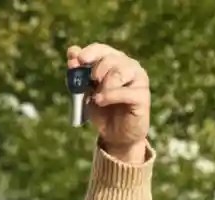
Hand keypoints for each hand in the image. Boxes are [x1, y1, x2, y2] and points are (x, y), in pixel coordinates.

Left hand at [68, 43, 149, 161]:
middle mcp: (129, 66)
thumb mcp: (85, 92)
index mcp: (114, 61)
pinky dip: (110, 96)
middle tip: (92, 84)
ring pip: (119, 72)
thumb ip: (77, 74)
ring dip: (103, 85)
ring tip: (97, 98)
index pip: (102, 49)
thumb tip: (72, 50)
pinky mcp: (143, 96)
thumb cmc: (101, 110)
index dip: (90, 53)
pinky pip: (125, 92)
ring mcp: (138, 79)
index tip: (79, 59)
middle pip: (110, 59)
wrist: (115, 135)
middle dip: (96, 71)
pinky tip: (101, 101)